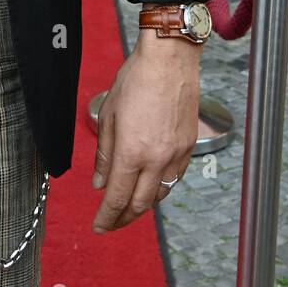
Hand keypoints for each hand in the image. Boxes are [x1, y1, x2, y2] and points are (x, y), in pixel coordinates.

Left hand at [91, 32, 199, 233]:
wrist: (169, 60)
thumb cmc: (136, 80)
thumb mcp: (109, 115)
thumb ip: (104, 154)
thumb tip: (100, 183)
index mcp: (131, 151)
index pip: (116, 197)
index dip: (106, 217)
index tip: (98, 226)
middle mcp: (156, 159)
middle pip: (139, 204)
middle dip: (123, 219)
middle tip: (111, 222)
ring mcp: (176, 155)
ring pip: (159, 195)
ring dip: (142, 206)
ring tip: (128, 206)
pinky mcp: (189, 147)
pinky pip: (174, 179)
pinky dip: (160, 188)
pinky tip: (151, 185)